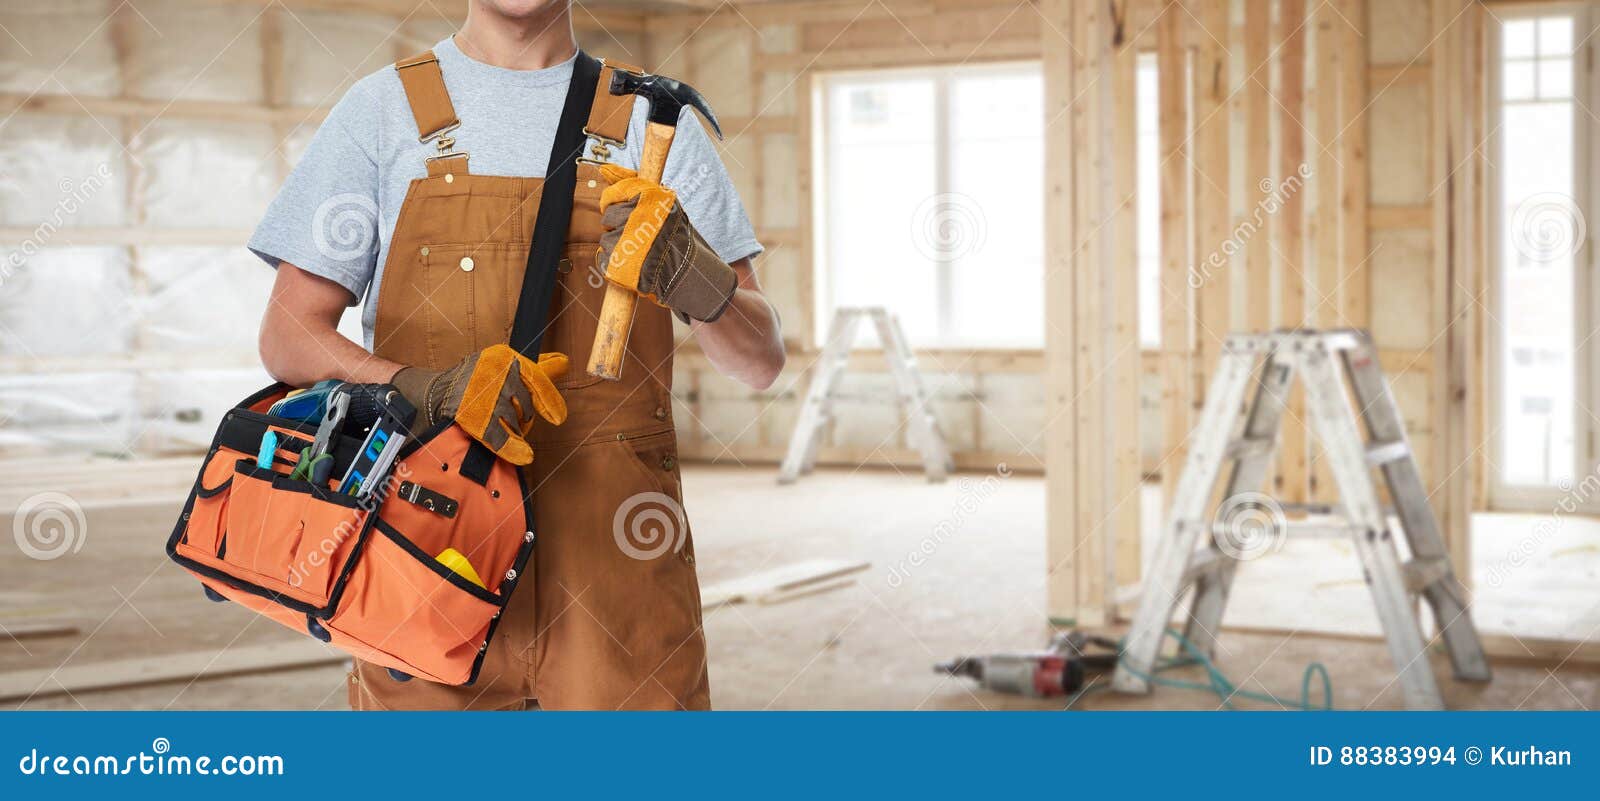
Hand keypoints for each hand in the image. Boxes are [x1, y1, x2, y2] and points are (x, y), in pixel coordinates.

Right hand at [390, 345, 567, 465]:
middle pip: (526, 406)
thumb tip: (563, 363)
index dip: (550, 401)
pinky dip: (514, 449)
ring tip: (502, 425)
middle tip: (517, 421)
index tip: (558, 418)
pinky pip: (501, 439)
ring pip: (514, 423)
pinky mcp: (473, 417)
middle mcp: (495, 374)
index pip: (538, 380)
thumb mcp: (504, 365)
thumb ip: (536, 368)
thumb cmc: (479, 380)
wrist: (437, 392)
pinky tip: (524, 455)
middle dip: (524, 418)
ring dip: (514, 430)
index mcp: (504, 358)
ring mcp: (484, 396)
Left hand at [595, 164, 738, 322]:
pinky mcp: (617, 263)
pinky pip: (604, 257)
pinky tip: (633, 263)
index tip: (618, 205)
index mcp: (648, 199)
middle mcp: (636, 217)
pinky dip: (615, 261)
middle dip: (618, 224)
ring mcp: (625, 241)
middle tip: (636, 234)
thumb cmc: (676, 237)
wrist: (687, 274)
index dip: (614, 199)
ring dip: (617, 244)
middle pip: (609, 215)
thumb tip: (605, 169)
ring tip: (639, 251)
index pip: (615, 191)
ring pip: (605, 237)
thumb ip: (634, 185)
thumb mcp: (664, 204)